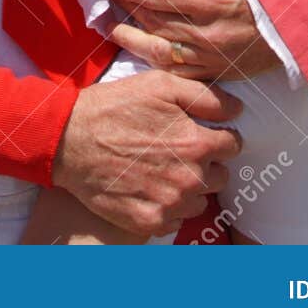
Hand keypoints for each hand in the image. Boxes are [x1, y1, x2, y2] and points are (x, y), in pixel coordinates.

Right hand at [52, 69, 241, 237]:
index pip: (233, 146)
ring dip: (188, 187)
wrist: (70, 139)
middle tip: (177, 150)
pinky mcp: (148, 222)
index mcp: (196, 143)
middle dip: (205, 163)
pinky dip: (167, 206)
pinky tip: (149, 187)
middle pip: (219, 177)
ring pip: (199, 201)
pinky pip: (175, 220)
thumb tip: (237, 109)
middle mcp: (189, 179)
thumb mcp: (160, 84)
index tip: (202, 133)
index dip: (219, 136)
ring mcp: (169, 204)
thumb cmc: (116, 107)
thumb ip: (206, 96)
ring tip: (162, 169)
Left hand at [108, 0, 280, 80]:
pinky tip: (140, 46)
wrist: (299, 16)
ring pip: (156, 47)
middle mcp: (205, 31)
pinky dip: (153, 57)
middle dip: (125, 4)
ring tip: (111, 23)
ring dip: (128, 34)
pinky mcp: (215, 72)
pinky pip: (175, 69)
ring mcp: (210, 56)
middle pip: (149, 18)